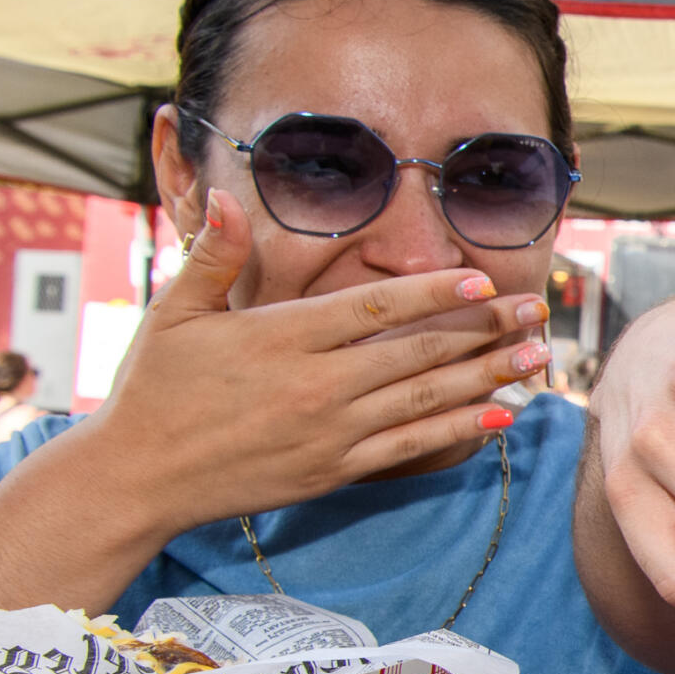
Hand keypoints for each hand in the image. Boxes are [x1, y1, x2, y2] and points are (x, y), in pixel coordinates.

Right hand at [81, 189, 549, 538]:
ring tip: (535, 356)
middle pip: (417, 352)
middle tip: (536, 310)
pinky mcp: (334, 470)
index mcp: (283, 338)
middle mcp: (316, 385)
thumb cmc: (153, 390)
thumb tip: (223, 195)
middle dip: (483, 329)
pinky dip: (459, 430)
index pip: (375, 309)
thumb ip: (212, 254)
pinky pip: (410, 447)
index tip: (482, 280)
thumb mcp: (172, 312)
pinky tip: (499, 415)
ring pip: (425, 400)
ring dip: (487, 376)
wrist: (137, 478)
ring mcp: (330, 432)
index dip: (435, 294)